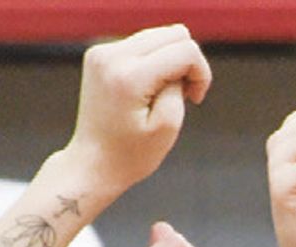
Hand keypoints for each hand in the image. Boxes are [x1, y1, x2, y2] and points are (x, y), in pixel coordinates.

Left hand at [64, 24, 212, 199]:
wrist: (93, 162)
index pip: (185, 50)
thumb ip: (180, 87)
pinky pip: (142, 43)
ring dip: (172, 61)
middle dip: (188, 63)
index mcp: (130, 77)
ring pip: (159, 35)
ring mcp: (102, 51)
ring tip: (166, 93)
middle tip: (184, 95)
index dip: (201, 73)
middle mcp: (112, 56)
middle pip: (174, 34)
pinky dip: (155, 62)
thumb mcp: (168, 127)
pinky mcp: (100, 53)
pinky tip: (150, 88)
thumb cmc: (132, 154)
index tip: (195, 100)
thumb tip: (180, 61)